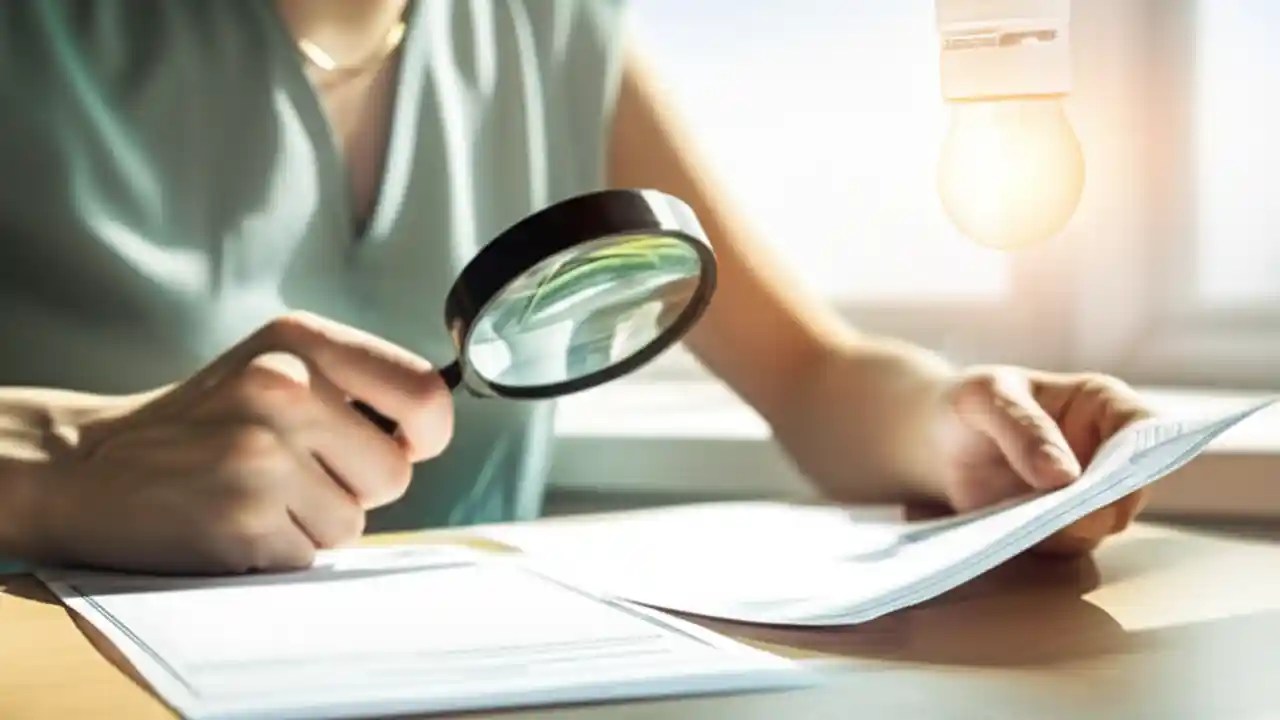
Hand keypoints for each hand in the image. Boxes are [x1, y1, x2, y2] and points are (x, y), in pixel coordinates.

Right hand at [30, 313, 452, 573]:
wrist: (88, 467)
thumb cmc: (203, 422)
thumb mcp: (275, 367)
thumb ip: (354, 386)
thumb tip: (433, 428)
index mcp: (301, 341)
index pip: (425, 394)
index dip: (426, 433)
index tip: (402, 444)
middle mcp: (283, 390)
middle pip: (395, 474)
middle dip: (356, 487)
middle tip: (296, 472)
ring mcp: (260, 457)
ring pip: (352, 524)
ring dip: (313, 523)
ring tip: (255, 493)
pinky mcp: (242, 521)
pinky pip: (308, 558)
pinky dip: (278, 551)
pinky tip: (232, 520)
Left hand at [932, 366, 1150, 554]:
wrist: (938, 441)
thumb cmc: (970, 405)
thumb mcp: (986, 399)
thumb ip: (1023, 428)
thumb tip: (1064, 476)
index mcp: (1102, 404)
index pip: (1146, 425)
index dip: (1148, 448)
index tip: (1121, 470)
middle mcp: (1107, 452)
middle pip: (1133, 484)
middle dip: (1107, 500)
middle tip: (1070, 509)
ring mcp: (1089, 493)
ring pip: (1105, 521)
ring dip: (1074, 525)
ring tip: (1033, 518)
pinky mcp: (1064, 526)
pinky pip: (1069, 543)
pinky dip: (1048, 541)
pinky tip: (1016, 530)